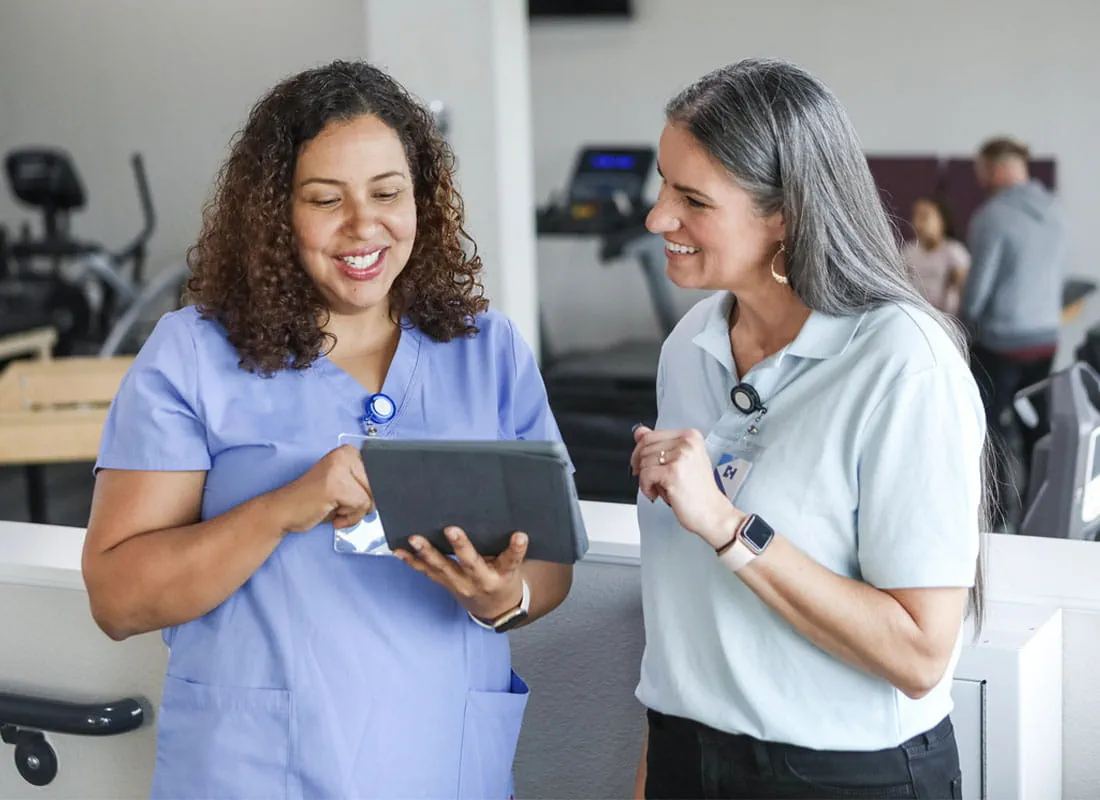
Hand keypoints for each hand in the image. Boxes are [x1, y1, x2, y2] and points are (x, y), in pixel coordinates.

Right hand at [266, 444, 372, 533]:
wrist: (284, 511)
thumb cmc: (315, 501)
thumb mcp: (345, 487)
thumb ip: (366, 485)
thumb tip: (392, 492)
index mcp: (349, 452)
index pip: (381, 475)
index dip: (370, 493)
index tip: (351, 497)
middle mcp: (345, 454)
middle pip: (377, 487)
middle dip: (362, 504)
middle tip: (339, 504)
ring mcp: (339, 468)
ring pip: (370, 498)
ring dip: (354, 512)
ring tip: (334, 508)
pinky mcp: (335, 485)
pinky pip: (360, 506)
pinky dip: (349, 518)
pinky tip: (333, 516)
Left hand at [395, 527, 527, 620]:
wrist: (494, 609)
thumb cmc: (504, 578)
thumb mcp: (511, 566)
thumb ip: (505, 548)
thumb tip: (497, 515)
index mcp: (503, 574)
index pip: (512, 560)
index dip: (516, 549)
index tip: (520, 536)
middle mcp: (480, 580)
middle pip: (471, 563)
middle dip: (461, 546)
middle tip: (451, 529)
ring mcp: (460, 584)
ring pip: (443, 568)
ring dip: (427, 553)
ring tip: (415, 539)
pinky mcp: (446, 584)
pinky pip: (427, 572)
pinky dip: (412, 561)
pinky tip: (399, 550)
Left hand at [631, 425, 741, 548]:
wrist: (712, 512)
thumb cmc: (697, 490)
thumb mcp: (679, 461)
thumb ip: (659, 446)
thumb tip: (639, 432)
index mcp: (690, 436)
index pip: (651, 435)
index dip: (640, 452)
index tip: (641, 464)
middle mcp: (687, 442)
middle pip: (645, 448)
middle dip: (642, 466)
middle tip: (652, 480)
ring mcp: (681, 456)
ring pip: (643, 461)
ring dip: (645, 479)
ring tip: (660, 488)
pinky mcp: (673, 472)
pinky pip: (645, 475)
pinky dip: (645, 487)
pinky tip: (656, 494)